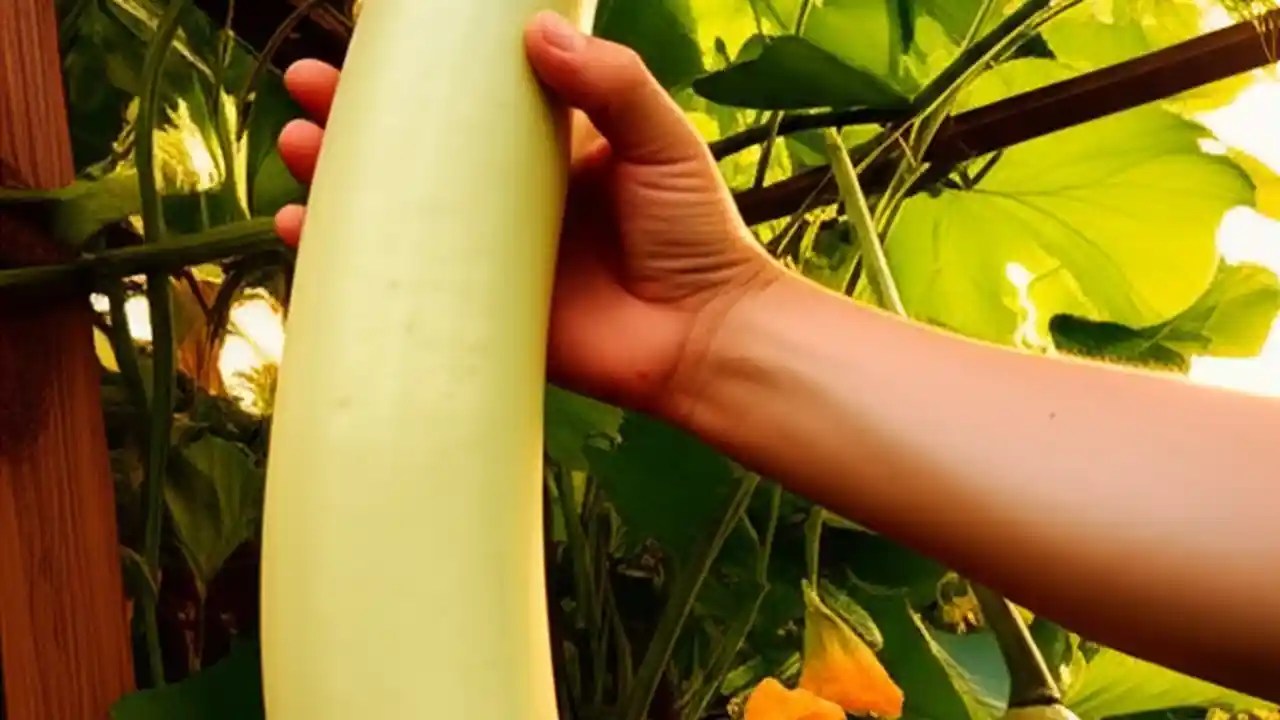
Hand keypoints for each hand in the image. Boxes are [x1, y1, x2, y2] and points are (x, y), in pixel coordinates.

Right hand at [273, 11, 781, 416]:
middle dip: (350, 125)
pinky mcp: (481, 318)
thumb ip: (612, 84)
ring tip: (296, 151)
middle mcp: (505, 207)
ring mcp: (487, 263)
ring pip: (394, 220)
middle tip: (307, 90)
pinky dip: (351, 269)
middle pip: (411, 159)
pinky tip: (306, 238)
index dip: (414, 80)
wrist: (705, 336)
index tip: (365, 45)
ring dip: (336, 187)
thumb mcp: (662, 141)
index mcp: (544, 156)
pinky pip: (403, 293)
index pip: (464, 108)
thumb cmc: (695, 233)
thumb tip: (537, 31)